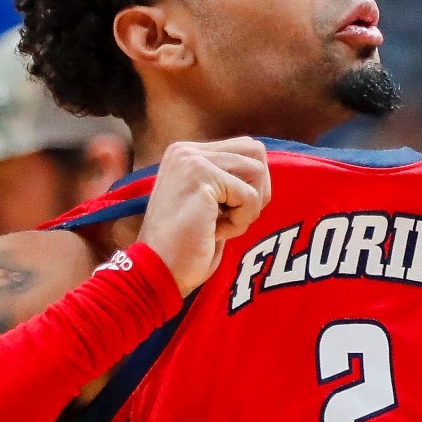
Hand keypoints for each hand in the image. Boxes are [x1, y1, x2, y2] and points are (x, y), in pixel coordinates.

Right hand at [137, 137, 270, 293]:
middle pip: (256, 152)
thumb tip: (263, 172)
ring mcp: (192, 160)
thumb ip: (229, 182)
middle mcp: (186, 151)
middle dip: (258, 191)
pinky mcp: (200, 176)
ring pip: (257, 171)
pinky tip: (213, 233)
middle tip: (233, 218)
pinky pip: (249, 196)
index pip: (245, 149)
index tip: (227, 214)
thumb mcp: (210, 206)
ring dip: (248, 209)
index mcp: (187, 154)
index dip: (251, 186)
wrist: (157, 272)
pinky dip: (239, 223)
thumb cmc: (185, 249)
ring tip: (219, 226)